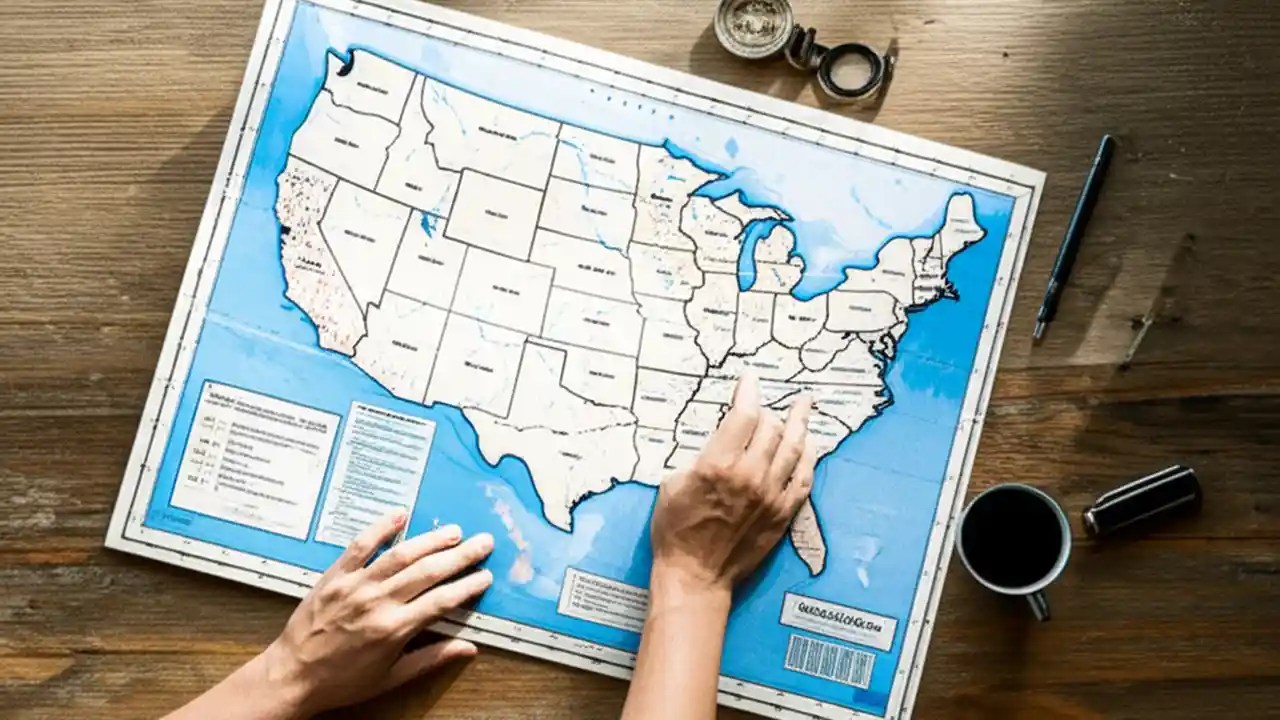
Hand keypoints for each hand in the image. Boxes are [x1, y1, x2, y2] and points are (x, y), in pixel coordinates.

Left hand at [262, 513, 493, 715]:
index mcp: (394, 629)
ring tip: (453, 531)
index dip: (467, 586)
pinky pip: (360, 546)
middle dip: (460, 556)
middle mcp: (378, 602)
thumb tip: (469, 649)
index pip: (442, 601)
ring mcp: (355, 585)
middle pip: (428, 572)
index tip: (486, 575)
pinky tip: (400, 514)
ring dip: (430, 540)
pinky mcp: (335, 576)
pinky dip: (380, 528)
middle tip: (483, 542)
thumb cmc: (343, 681)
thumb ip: (432, 659)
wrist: (293, 675)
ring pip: (400, 555)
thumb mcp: (391, 678)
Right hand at [649, 372, 816, 593]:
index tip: (751, 378)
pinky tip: (810, 445)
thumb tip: (719, 440)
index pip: (743, 414)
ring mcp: (771, 496)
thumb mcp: (671, 483)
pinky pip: (803, 479)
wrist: (695, 576)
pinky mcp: (783, 514)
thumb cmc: (675, 531)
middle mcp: (750, 476)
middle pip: (772, 428)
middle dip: (771, 409)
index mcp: (718, 464)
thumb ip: (699, 456)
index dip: (749, 390)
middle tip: (771, 401)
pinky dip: (809, 458)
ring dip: (800, 423)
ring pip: (793, 449)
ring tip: (805, 406)